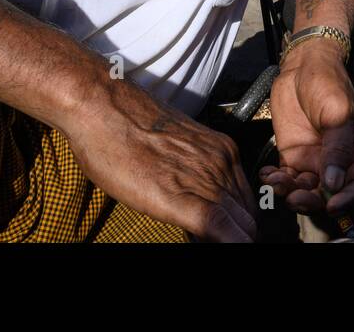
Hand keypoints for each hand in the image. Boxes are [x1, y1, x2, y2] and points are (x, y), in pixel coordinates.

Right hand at [61, 75, 257, 241]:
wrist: (104, 108)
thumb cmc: (131, 128)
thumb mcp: (179, 148)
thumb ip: (198, 171)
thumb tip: (204, 201)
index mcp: (224, 152)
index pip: (247, 200)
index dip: (243, 224)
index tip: (233, 234)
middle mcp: (222, 164)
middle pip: (249, 214)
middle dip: (242, 233)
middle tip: (223, 240)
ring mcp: (205, 178)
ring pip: (241, 223)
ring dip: (235, 238)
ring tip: (215, 242)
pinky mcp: (181, 194)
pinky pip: (217, 223)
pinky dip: (228, 240)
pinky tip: (224, 245)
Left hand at [260, 41, 353, 214]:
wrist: (302, 64)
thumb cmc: (328, 81)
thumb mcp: (338, 111)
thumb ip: (338, 147)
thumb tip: (335, 182)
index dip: (348, 199)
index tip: (331, 205)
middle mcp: (336, 160)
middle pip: (330, 193)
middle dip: (313, 201)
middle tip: (296, 197)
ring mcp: (314, 159)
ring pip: (306, 190)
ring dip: (291, 193)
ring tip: (278, 182)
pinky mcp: (293, 155)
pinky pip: (286, 178)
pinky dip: (276, 182)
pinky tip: (268, 176)